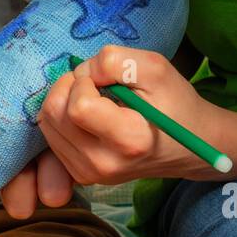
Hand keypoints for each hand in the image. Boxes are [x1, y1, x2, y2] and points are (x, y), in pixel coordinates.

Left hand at [37, 44, 232, 184]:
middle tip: (95, 84)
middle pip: (54, 114)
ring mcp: (90, 174)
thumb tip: (81, 71)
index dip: (84, 82)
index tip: (104, 79)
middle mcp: (104, 164)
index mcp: (128, 140)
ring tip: (95, 100)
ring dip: (64, 101)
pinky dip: (63, 119)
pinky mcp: (81, 175)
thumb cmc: (174, 102)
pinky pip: (52, 137)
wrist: (188, 145)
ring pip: (47, 124)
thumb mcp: (155, 69)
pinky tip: (89, 118)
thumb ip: (116, 61)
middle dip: (68, 87)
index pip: (77, 107)